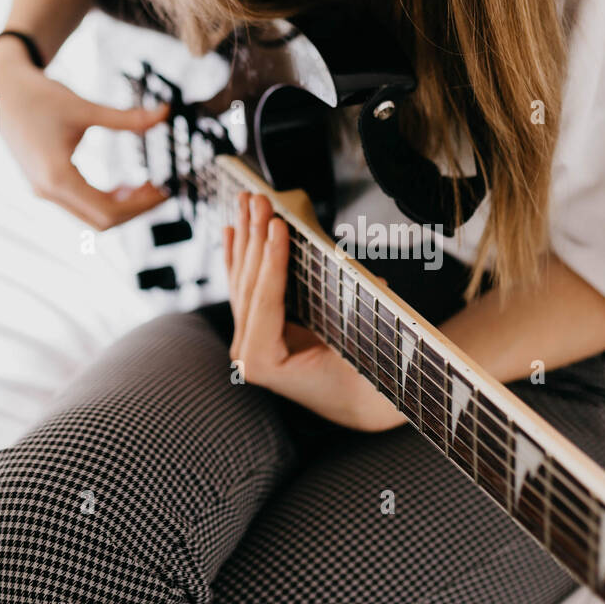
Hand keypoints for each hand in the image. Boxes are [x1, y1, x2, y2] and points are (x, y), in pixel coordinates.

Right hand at [0, 37, 169, 228]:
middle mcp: (48, 192)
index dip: (141, 206)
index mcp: (56, 177)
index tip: (163, 192)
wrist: (2, 92)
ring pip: (91, 217)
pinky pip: (81, 206)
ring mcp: (44, 192)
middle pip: (101, 221)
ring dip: (121, 207)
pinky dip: (105, 201)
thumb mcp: (85, 107)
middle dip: (135, 209)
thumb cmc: (40, 97)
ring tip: (147, 188)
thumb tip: (165, 114)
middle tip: (161, 191)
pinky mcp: (45, 187)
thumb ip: (127, 118)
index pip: (107, 211)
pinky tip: (124, 186)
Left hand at [225, 192, 404, 431]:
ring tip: (247, 202)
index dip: (271, 259)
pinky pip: (245, 289)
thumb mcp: (364, 349)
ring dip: (247, 239)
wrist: (362, 404)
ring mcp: (248, 343)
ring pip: (243, 282)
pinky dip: (240, 258)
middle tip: (260, 199)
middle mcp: (249, 354)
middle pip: (248, 285)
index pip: (265, 300)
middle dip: (255, 238)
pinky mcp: (255, 333)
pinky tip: (233, 233)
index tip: (276, 224)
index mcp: (267, 363)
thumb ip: (360, 317)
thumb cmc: (366, 381)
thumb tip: (371, 280)